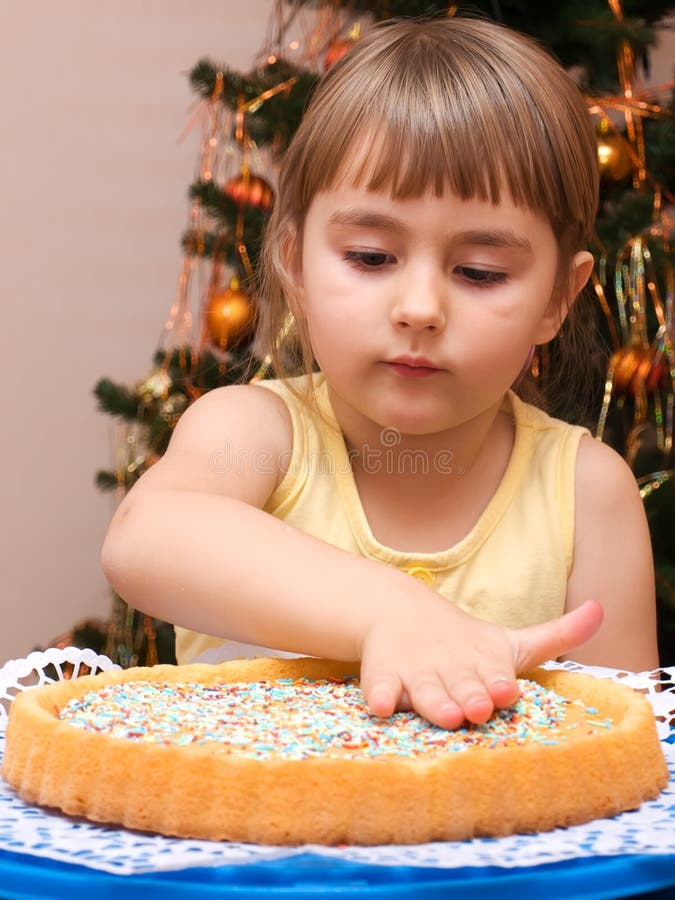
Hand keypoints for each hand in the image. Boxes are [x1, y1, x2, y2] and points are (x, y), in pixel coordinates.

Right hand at [359, 597, 602, 728]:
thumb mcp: (510, 643)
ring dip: (433, 701)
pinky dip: (380, 695)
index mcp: (482, 662)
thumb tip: (601, 608)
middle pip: (461, 686)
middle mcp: (451, 668)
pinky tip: (381, 706)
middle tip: (478, 708)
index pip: (494, 675)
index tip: (505, 692)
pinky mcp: (385, 675)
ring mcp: (416, 672)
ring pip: (425, 691)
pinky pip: (380, 687)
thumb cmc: (465, 645)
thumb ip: (557, 635)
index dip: (499, 684)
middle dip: (470, 697)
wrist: (398, 612)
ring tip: (445, 714)